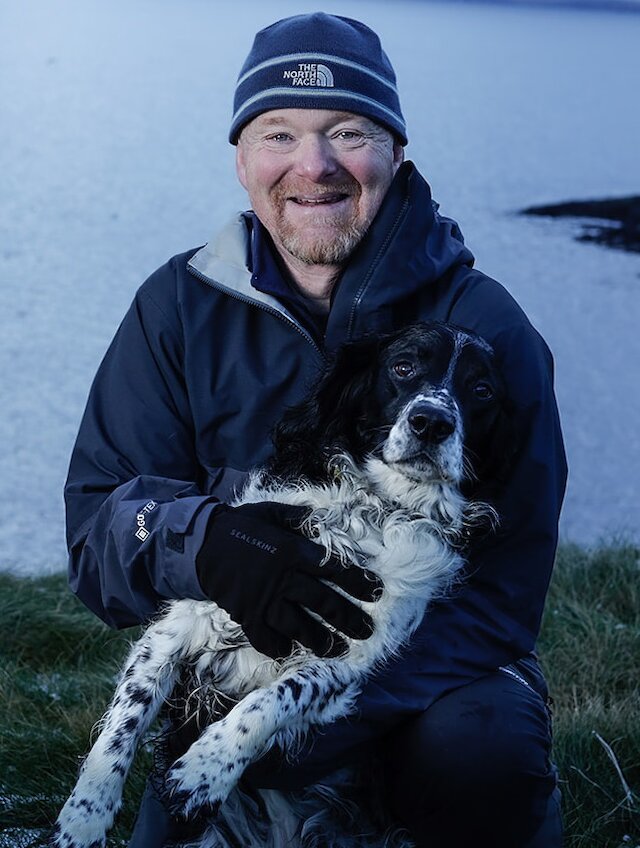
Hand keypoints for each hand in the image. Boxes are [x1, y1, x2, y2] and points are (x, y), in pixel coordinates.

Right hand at [195, 501, 380, 658]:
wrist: (201, 543)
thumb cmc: (240, 525)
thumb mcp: (271, 512)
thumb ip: (298, 518)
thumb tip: (321, 517)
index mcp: (291, 551)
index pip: (332, 568)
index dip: (357, 581)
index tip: (376, 592)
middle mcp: (282, 578)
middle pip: (322, 602)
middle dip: (348, 618)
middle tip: (366, 632)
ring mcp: (263, 599)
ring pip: (298, 625)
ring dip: (320, 639)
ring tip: (338, 650)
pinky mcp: (245, 614)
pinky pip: (264, 637)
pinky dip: (278, 646)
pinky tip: (290, 650)